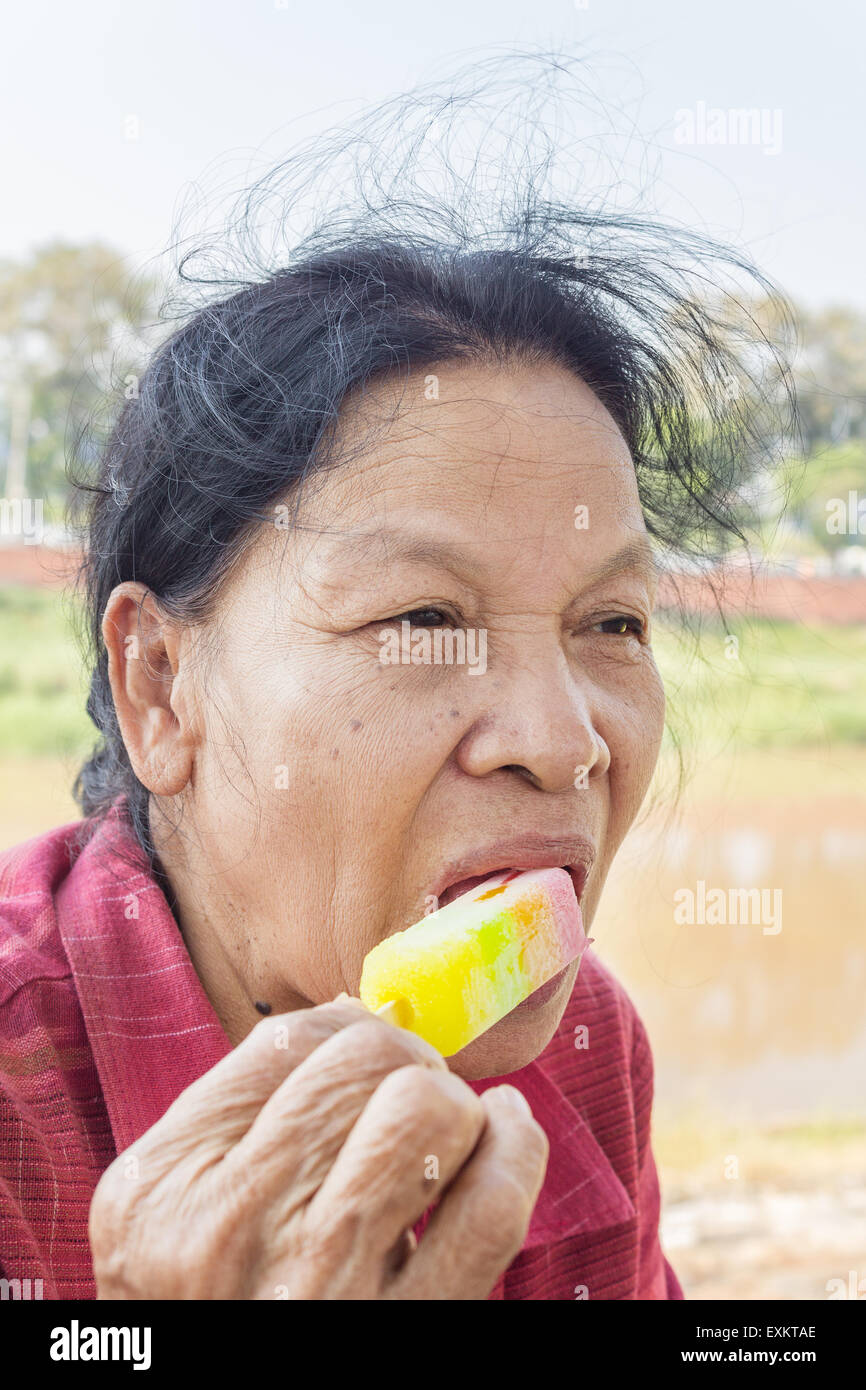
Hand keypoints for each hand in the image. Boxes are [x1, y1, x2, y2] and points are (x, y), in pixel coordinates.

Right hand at [89, 997, 547, 1298]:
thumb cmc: (214, 1306)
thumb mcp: (178, 1222)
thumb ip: (241, 1126)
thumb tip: (362, 1020)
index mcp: (159, 1190)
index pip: (285, 1041)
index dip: (346, 1030)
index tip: (366, 1056)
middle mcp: (228, 1229)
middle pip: (364, 1059)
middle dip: (405, 1059)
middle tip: (411, 1094)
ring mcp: (318, 1283)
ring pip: (428, 1107)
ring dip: (454, 1103)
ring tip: (446, 1132)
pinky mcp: (407, 1333)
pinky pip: (488, 1205)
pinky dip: (515, 1149)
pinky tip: (506, 1134)